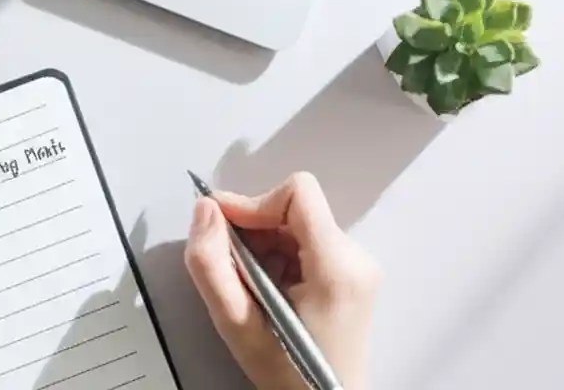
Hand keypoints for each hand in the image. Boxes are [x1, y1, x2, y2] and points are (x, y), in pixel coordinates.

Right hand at [185, 172, 380, 389]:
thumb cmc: (284, 371)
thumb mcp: (235, 323)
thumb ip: (211, 264)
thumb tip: (205, 208)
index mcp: (336, 267)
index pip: (298, 193)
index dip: (254, 203)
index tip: (224, 228)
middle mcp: (356, 257)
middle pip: (295, 209)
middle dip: (254, 229)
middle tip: (231, 266)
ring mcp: (358, 265)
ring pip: (298, 224)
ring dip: (264, 244)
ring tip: (251, 285)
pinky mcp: (352, 273)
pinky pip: (307, 241)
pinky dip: (279, 255)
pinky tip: (269, 288)